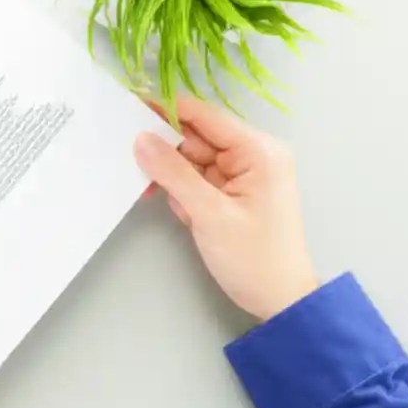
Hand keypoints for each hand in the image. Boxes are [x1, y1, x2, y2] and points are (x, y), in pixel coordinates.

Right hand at [135, 97, 317, 320]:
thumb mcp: (209, 214)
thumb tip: (141, 139)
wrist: (279, 299)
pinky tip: (185, 213)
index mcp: (259, 151)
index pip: (205, 116)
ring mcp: (243, 173)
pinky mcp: (233, 191)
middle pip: (196, 138)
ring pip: (191, 160)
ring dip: (175, 181)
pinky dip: (184, 194)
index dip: (167, 110)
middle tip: (137, 169)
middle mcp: (253, 154)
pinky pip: (197, 179)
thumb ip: (173, 173)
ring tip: (176, 207)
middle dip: (168, 156)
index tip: (128, 108)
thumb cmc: (253, 258)